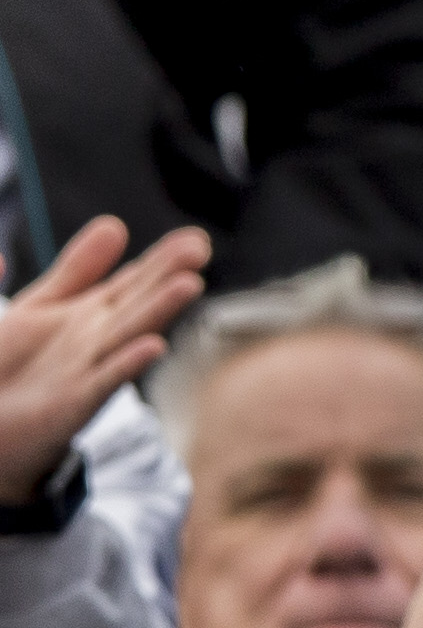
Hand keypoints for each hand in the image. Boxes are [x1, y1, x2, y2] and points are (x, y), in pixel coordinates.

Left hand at [0, 218, 209, 505]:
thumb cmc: (12, 368)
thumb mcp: (41, 306)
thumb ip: (77, 269)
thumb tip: (115, 223)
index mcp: (91, 313)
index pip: (134, 280)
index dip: (162, 258)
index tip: (195, 238)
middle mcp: (98, 339)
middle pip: (137, 301)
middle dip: (167, 275)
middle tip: (199, 249)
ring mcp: (90, 370)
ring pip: (128, 334)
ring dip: (159, 311)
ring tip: (188, 285)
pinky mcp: (74, 404)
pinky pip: (104, 380)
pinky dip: (128, 364)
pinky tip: (154, 346)